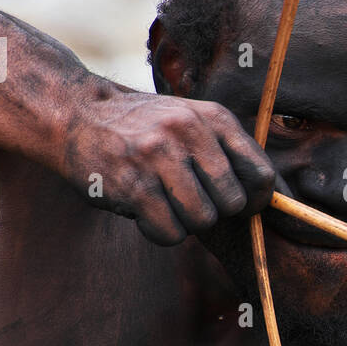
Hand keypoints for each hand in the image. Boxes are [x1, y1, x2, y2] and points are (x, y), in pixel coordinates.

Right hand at [63, 90, 275, 244]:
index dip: (256, 200)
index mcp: (213, 117)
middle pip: (232, 203)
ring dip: (184, 222)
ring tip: (163, 202)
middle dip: (213, 210)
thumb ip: (225, 150)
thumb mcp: (189, 120)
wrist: (76, 113)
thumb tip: (271, 198)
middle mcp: (190, 132)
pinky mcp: (133, 184)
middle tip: (187, 200)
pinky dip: (159, 231)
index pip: (260, 174)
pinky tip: (143, 211)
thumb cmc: (142, 127)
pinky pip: (169, 232)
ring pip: (202, 219)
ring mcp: (159, 156)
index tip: (240, 206)